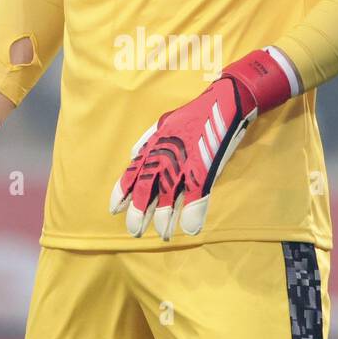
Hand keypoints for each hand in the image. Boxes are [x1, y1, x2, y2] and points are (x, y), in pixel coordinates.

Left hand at [109, 49, 292, 240]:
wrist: (223, 103)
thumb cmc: (194, 113)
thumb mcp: (164, 122)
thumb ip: (147, 140)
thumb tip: (133, 154)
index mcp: (153, 147)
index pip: (131, 174)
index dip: (122, 193)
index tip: (114, 210)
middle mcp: (164, 157)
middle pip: (146, 190)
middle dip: (139, 213)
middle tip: (134, 231)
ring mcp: (183, 165)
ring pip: (168, 199)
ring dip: (164, 220)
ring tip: (161, 235)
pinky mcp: (204, 169)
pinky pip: (195, 198)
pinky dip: (192, 214)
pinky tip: (189, 229)